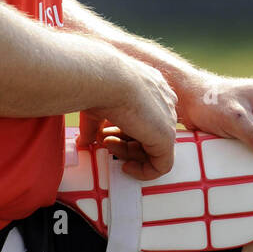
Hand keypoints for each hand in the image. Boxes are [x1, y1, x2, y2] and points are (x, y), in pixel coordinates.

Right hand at [78, 59, 178, 180]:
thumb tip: (84, 141)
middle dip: (124, 142)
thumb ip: (94, 125)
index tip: (105, 133)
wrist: (106, 79)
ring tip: (108, 146)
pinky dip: (144, 172)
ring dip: (128, 154)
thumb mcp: (96, 107)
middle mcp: (164, 101)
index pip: (144, 115)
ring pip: (154, 148)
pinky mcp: (167, 137)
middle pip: (149, 132)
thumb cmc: (99, 84)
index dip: (123, 130)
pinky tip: (126, 167)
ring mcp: (168, 119)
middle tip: (104, 142)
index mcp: (151, 87)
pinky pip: (162, 165)